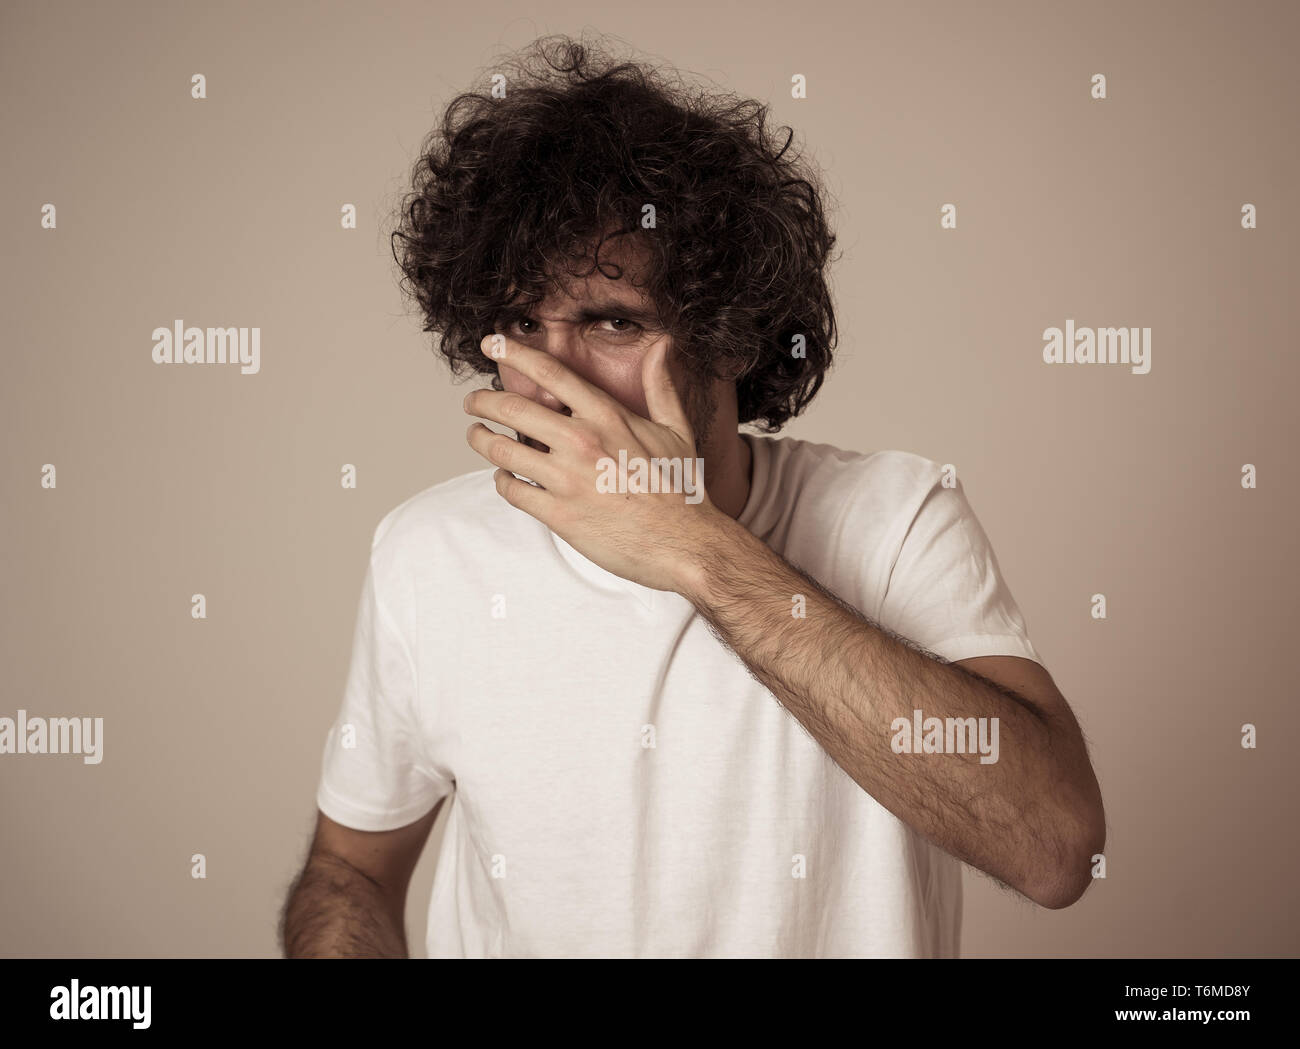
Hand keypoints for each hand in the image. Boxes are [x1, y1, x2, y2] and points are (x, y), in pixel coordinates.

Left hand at [463, 333, 726, 591]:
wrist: (685, 545)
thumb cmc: (682, 490)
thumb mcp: (676, 430)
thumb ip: (661, 386)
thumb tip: (663, 347)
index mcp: (608, 416)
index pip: (550, 373)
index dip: (515, 354)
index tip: (492, 345)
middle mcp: (582, 442)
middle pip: (512, 409)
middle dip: (482, 402)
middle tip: (473, 402)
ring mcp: (568, 480)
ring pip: (502, 451)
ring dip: (481, 440)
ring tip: (477, 436)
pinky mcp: (559, 515)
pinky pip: (512, 491)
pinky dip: (501, 481)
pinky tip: (505, 478)